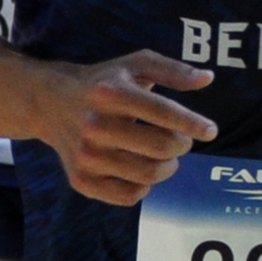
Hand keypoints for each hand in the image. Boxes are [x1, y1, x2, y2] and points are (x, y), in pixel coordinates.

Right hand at [35, 49, 217, 205]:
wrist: (51, 103)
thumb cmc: (105, 82)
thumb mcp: (136, 64)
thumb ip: (173, 70)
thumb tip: (208, 78)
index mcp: (110, 92)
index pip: (163, 112)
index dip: (193, 123)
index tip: (210, 131)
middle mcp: (94, 124)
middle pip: (160, 146)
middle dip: (182, 145)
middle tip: (182, 140)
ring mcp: (86, 156)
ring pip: (148, 174)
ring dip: (169, 167)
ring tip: (166, 156)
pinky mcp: (81, 180)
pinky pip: (128, 196)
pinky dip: (145, 186)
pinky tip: (142, 169)